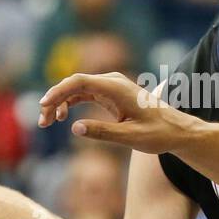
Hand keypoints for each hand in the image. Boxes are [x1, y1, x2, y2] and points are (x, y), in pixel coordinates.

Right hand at [37, 72, 188, 154]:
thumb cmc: (158, 133)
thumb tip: (74, 128)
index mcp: (116, 88)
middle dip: (54, 100)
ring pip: (77, 89)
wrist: (176, 130)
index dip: (58, 92)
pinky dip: (71, 103)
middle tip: (42, 121)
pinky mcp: (110, 94)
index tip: (43, 105)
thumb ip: (103, 132)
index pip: (79, 82)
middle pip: (74, 84)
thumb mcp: (131, 137)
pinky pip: (84, 94)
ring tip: (47, 121)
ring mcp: (111, 87)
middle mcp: (112, 82)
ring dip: (60, 102)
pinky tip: (63, 117)